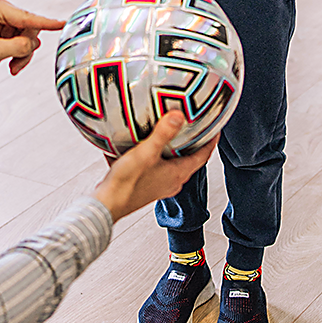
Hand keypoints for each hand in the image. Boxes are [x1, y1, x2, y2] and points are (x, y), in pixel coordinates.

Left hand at [0, 0, 65, 90]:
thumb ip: (18, 46)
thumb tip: (35, 43)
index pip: (27, 17)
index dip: (47, 23)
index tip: (63, 23)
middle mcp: (2, 11)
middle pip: (30, 28)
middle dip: (26, 48)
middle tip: (16, 64)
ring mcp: (5, 20)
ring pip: (29, 37)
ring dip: (23, 54)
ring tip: (11, 65)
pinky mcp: (7, 30)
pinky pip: (23, 42)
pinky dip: (20, 54)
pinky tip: (11, 63)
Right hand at [93, 111, 216, 221]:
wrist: (105, 206)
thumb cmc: (126, 183)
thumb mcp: (145, 153)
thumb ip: (162, 133)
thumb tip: (179, 116)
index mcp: (177, 173)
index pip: (203, 155)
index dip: (211, 141)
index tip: (216, 128)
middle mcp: (172, 181)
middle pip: (190, 159)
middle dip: (193, 143)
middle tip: (194, 126)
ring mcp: (159, 185)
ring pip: (174, 164)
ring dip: (174, 150)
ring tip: (170, 133)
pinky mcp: (146, 186)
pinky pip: (158, 167)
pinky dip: (157, 156)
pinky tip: (143, 146)